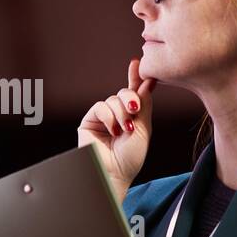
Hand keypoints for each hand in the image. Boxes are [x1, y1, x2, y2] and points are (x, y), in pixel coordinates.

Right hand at [77, 57, 155, 193]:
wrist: (115, 173)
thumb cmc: (131, 157)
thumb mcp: (144, 129)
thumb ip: (144, 105)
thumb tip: (148, 82)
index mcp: (132, 116)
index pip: (134, 92)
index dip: (135, 77)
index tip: (136, 63)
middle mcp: (117, 114)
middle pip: (124, 92)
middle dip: (131, 98)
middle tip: (135, 110)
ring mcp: (102, 117)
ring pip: (113, 99)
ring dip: (121, 113)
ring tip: (124, 130)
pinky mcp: (89, 121)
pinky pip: (100, 107)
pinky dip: (109, 117)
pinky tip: (113, 131)